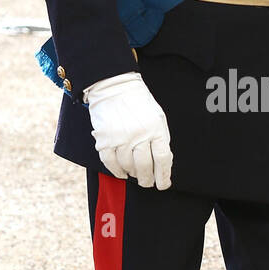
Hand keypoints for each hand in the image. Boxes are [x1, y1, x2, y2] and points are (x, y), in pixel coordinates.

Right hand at [84, 72, 172, 188]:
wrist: (114, 85)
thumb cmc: (138, 102)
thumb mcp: (157, 116)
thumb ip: (160, 138)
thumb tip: (162, 162)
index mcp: (155, 128)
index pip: (162, 159)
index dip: (163, 175)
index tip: (163, 184)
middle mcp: (139, 134)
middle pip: (144, 166)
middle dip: (147, 179)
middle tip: (147, 183)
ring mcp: (120, 137)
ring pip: (127, 166)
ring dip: (132, 174)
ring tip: (134, 175)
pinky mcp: (104, 139)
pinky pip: (110, 162)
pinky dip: (116, 171)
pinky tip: (121, 173)